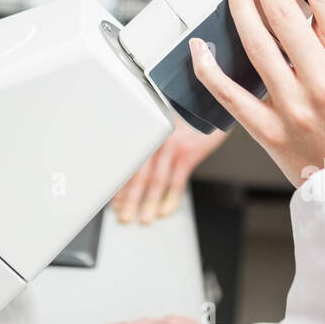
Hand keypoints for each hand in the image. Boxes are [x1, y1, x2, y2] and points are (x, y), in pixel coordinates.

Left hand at [111, 117, 226, 223]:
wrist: (210, 105)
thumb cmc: (185, 118)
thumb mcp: (164, 128)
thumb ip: (151, 147)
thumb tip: (136, 175)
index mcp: (146, 134)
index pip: (128, 164)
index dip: (120, 186)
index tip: (114, 203)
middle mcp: (155, 138)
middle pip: (139, 174)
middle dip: (130, 199)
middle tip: (124, 217)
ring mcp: (171, 145)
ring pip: (156, 179)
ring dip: (149, 202)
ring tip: (144, 219)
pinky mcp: (188, 151)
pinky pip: (178, 179)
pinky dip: (171, 197)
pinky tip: (165, 211)